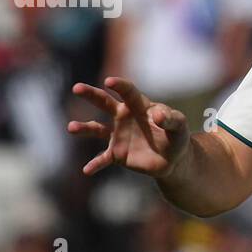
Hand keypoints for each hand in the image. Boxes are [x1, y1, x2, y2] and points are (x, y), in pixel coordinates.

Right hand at [68, 76, 189, 177]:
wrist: (173, 159)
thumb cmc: (176, 136)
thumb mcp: (179, 126)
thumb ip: (171, 119)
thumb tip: (159, 115)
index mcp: (139, 106)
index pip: (128, 92)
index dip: (120, 86)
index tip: (109, 81)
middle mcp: (123, 117)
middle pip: (105, 102)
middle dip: (91, 94)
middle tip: (77, 88)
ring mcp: (117, 135)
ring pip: (97, 129)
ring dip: (84, 128)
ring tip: (71, 127)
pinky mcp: (116, 153)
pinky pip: (103, 158)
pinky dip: (95, 164)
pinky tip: (87, 170)